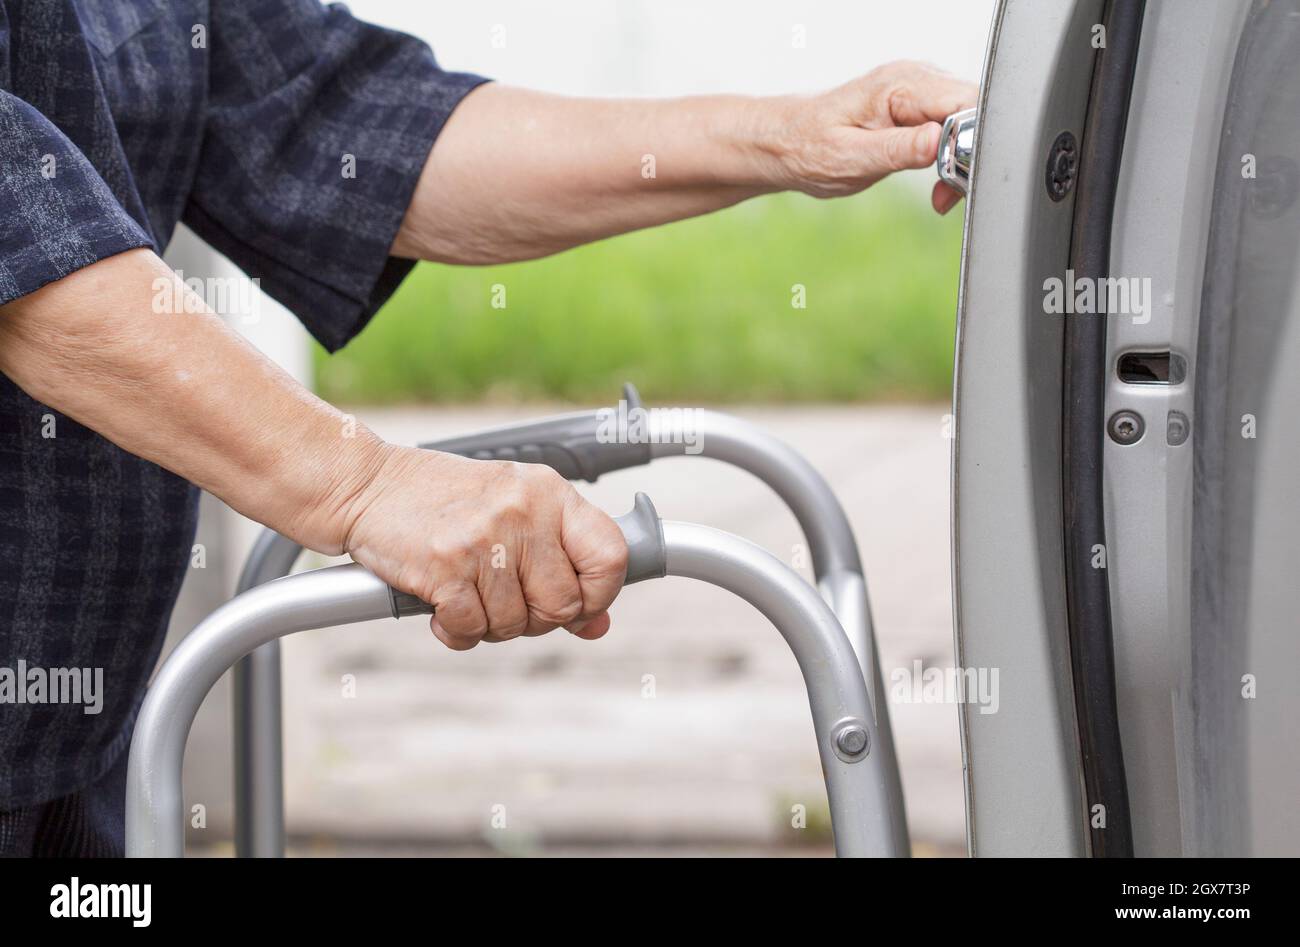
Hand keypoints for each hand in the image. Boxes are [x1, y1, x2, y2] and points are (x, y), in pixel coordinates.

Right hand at [338, 446, 627, 650]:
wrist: (366, 486)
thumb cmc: (444, 502)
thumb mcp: (514, 513)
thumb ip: (560, 562)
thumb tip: (598, 624)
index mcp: (550, 493)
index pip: (610, 555)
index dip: (600, 594)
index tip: (579, 605)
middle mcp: (523, 512)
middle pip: (563, 603)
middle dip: (535, 619)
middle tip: (504, 602)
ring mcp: (484, 539)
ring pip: (515, 624)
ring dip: (490, 625)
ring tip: (468, 595)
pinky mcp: (445, 567)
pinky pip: (471, 630)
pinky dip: (456, 632)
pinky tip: (442, 607)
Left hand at [760, 61, 976, 212]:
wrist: (786, 142)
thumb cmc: (809, 150)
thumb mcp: (850, 158)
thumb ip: (898, 150)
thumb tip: (939, 141)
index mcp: (900, 86)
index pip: (966, 103)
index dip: (972, 142)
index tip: (952, 177)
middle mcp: (915, 79)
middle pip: (975, 109)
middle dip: (971, 155)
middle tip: (946, 193)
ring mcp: (919, 89)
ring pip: (969, 119)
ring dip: (962, 159)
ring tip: (939, 192)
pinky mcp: (919, 106)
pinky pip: (954, 125)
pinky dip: (952, 156)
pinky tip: (937, 179)